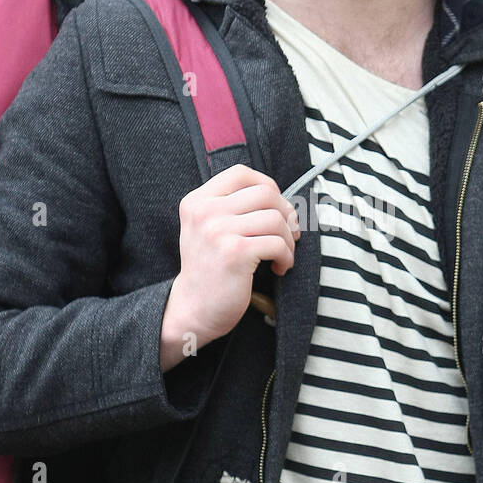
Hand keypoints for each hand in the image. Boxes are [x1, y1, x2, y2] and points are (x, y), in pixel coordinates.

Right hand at [160, 164, 299, 368]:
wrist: (194, 309)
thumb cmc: (211, 269)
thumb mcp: (210, 229)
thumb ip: (234, 207)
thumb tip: (282, 198)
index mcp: (198, 201)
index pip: (242, 174)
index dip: (268, 186)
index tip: (276, 208)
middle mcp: (204, 212)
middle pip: (265, 193)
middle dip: (286, 214)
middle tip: (288, 234)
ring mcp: (218, 231)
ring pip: (275, 218)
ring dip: (288, 239)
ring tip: (282, 255)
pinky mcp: (235, 253)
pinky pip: (277, 243)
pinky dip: (287, 256)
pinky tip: (279, 267)